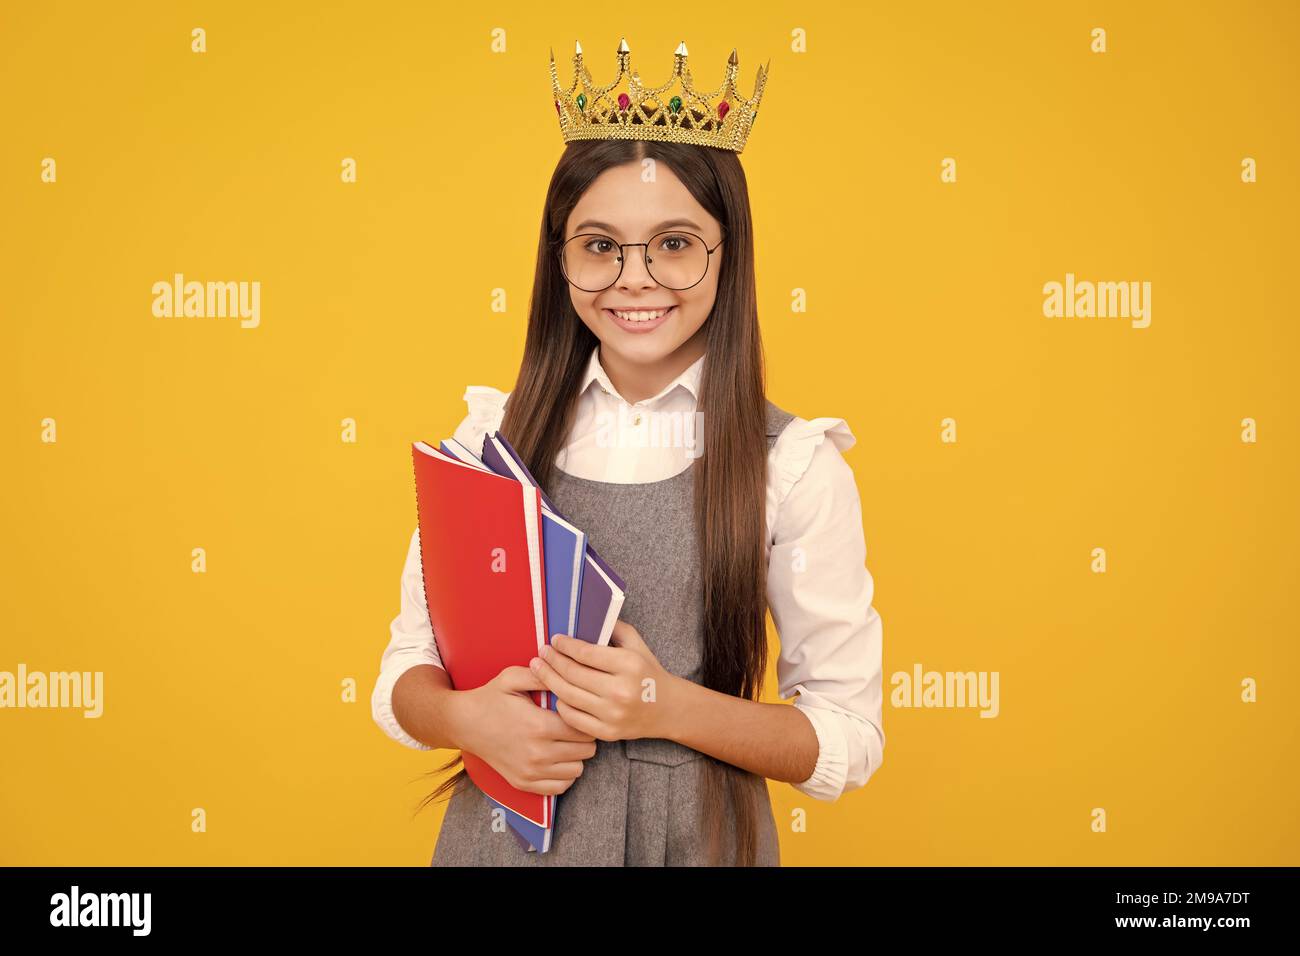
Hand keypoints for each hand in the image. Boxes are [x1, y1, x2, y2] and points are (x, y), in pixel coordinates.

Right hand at [454, 665, 597, 796]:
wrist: (463, 724)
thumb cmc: (491, 698)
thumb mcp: (513, 677)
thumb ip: (542, 675)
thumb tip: (565, 671)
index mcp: (539, 726)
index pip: (584, 729)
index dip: (585, 718)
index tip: (577, 712)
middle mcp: (537, 753)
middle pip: (586, 751)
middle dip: (584, 736)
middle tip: (573, 725)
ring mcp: (530, 772)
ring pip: (577, 770)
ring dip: (576, 756)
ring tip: (565, 741)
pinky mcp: (523, 783)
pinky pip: (561, 786)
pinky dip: (564, 774)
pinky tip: (556, 758)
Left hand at [529, 620, 676, 742]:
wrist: (668, 709)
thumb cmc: (648, 672)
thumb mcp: (636, 645)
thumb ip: (613, 628)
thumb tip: (584, 616)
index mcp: (628, 665)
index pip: (585, 653)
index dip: (565, 646)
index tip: (555, 640)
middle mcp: (620, 690)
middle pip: (572, 674)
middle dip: (552, 660)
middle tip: (541, 652)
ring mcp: (613, 714)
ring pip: (568, 695)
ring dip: (549, 680)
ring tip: (539, 668)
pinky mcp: (607, 733)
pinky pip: (573, 718)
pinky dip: (561, 704)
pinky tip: (556, 693)